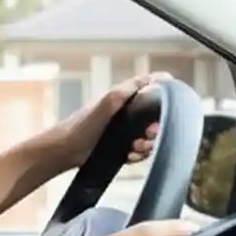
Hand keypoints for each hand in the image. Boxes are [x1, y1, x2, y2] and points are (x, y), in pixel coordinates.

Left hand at [46, 71, 171, 169]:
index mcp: (121, 101)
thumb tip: (149, 78)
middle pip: (151, 120)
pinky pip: (137, 152)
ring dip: (147, 144)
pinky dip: (137, 155)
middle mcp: (123, 116)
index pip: (146, 92)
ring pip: (146, 138)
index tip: (170, 101)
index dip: (160, 95)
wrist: (65, 151)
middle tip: (150, 134)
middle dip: (155, 128)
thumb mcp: (106, 103)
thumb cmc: (82, 125)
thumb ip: (126, 91)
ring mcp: (121, 134)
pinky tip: (130, 156)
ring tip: (138, 148)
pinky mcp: (118, 150)